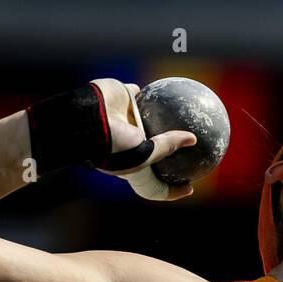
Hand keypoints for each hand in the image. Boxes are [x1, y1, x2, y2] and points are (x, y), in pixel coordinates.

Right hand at [88, 79, 196, 200]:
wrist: (89, 118)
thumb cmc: (116, 145)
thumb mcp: (145, 154)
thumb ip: (169, 147)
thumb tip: (193, 139)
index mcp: (131, 166)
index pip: (154, 184)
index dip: (171, 190)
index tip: (190, 187)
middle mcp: (128, 145)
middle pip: (155, 150)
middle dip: (171, 151)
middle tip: (193, 148)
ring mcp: (125, 121)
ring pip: (151, 119)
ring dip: (165, 118)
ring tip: (186, 116)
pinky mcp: (123, 97)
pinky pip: (142, 94)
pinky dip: (154, 93)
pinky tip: (172, 90)